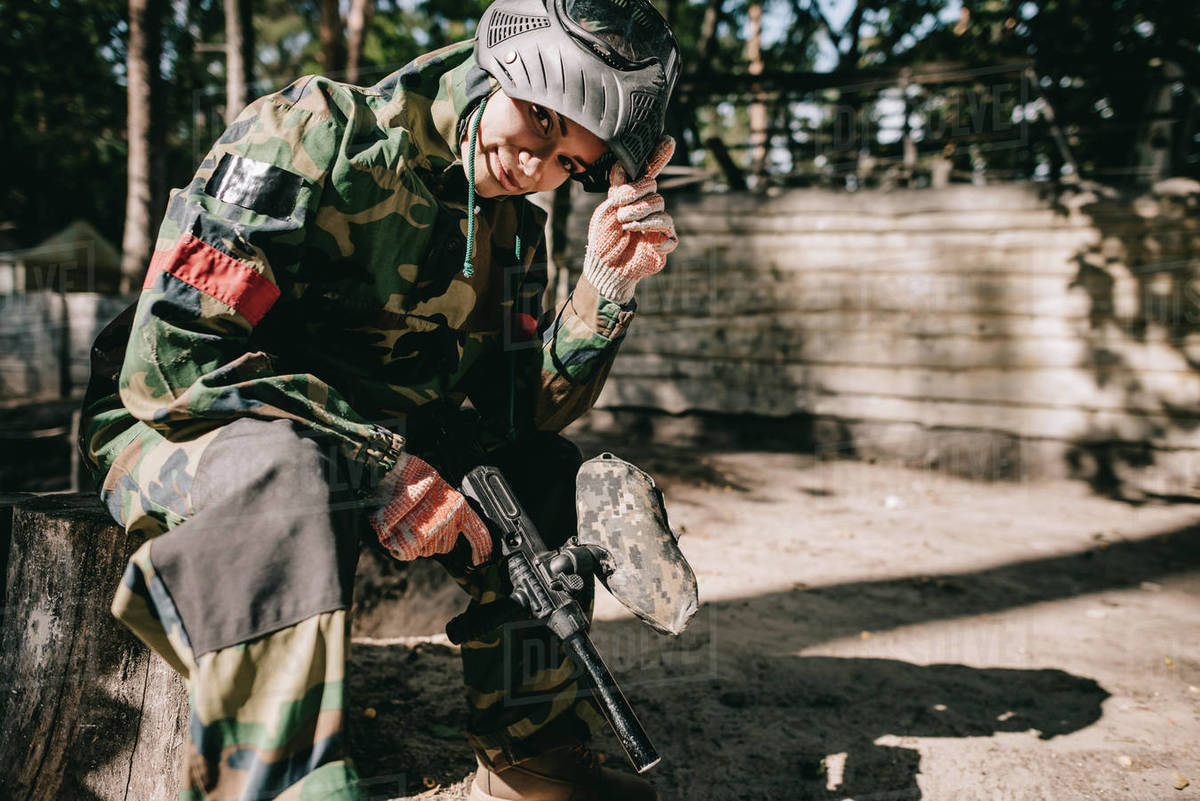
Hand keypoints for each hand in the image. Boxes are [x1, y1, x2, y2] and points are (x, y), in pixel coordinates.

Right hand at [369, 453, 492, 565]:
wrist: (384, 471)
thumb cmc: (406, 479)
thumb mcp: (435, 489)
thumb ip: (444, 511)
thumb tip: (445, 530)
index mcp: (458, 505)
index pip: (477, 533)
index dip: (481, 550)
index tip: (479, 561)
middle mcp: (448, 519)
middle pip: (444, 547)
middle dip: (430, 540)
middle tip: (414, 520)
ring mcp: (430, 530)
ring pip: (425, 551)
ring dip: (412, 541)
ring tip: (401, 519)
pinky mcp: (411, 538)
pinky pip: (407, 553)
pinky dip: (397, 544)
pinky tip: (392, 527)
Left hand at [581, 137, 677, 303]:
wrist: (605, 266)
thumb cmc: (604, 239)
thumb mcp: (606, 209)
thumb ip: (618, 188)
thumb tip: (621, 164)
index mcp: (634, 195)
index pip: (649, 171)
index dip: (658, 155)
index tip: (667, 138)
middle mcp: (649, 205)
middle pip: (653, 187)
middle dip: (634, 194)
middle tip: (618, 205)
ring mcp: (658, 223)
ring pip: (659, 206)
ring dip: (638, 214)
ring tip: (624, 224)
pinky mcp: (665, 241)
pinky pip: (668, 230)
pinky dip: (653, 231)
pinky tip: (641, 238)